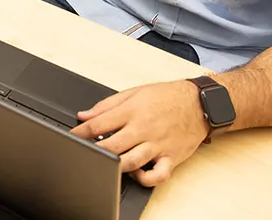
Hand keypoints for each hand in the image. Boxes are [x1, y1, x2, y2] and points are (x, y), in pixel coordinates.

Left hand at [71, 80, 208, 185]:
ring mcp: (157, 145)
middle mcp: (143, 129)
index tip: (72, 137)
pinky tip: (136, 173)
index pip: (99, 124)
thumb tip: (84, 115)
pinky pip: (157, 175)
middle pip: (111, 145)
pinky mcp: (171, 157)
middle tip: (85, 152)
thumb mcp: (134, 92)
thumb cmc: (167, 96)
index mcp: (132, 111)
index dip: (80, 132)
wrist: (199, 103)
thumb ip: (107, 105)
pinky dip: (145, 178)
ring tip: (108, 163)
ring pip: (131, 162)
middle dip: (93, 151)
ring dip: (116, 166)